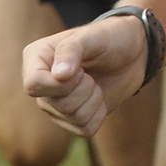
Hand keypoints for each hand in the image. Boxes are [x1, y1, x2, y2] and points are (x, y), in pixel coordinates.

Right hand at [22, 15, 150, 136]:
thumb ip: (72, 49)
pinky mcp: (72, 119)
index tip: (81, 70)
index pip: (34, 85)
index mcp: (36, 58)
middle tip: (91, 73)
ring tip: (95, 82)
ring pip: (73, 118)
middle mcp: (41, 84)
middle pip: (58, 105)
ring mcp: (54, 104)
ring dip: (94, 99)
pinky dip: (99, 113)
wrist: (131, 53)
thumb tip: (58, 75)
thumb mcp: (92, 36)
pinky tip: (99, 96)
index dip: (60, 84)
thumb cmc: (109, 38)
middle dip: (85, 89)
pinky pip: (85, 130)